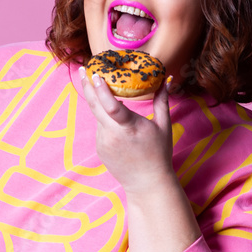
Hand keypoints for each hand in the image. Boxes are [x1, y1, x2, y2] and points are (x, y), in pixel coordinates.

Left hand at [78, 70, 175, 193]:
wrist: (146, 183)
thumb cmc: (158, 154)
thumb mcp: (164, 126)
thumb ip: (162, 100)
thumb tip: (168, 79)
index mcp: (129, 127)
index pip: (111, 105)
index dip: (101, 89)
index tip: (96, 74)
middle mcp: (112, 134)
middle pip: (94, 106)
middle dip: (87, 85)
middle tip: (83, 69)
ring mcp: (103, 142)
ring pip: (98, 116)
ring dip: (98, 101)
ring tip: (98, 84)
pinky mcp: (99, 148)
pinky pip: (100, 127)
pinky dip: (104, 118)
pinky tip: (112, 116)